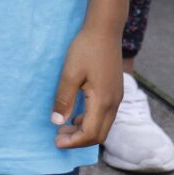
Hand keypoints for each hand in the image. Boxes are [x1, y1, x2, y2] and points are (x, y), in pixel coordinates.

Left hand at [52, 24, 122, 148]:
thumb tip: (57, 122)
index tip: (56, 142)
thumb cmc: (85, 49)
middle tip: (58, 138)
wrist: (104, 31)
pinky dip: (90, 121)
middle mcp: (114, 104)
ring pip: (103, 126)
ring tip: (63, 128)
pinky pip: (105, 115)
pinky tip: (76, 115)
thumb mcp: (70, 73)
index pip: (91, 133)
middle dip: (79, 140)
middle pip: (100, 134)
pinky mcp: (115, 92)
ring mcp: (117, 98)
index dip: (73, 141)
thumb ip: (64, 99)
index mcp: (103, 101)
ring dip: (84, 131)